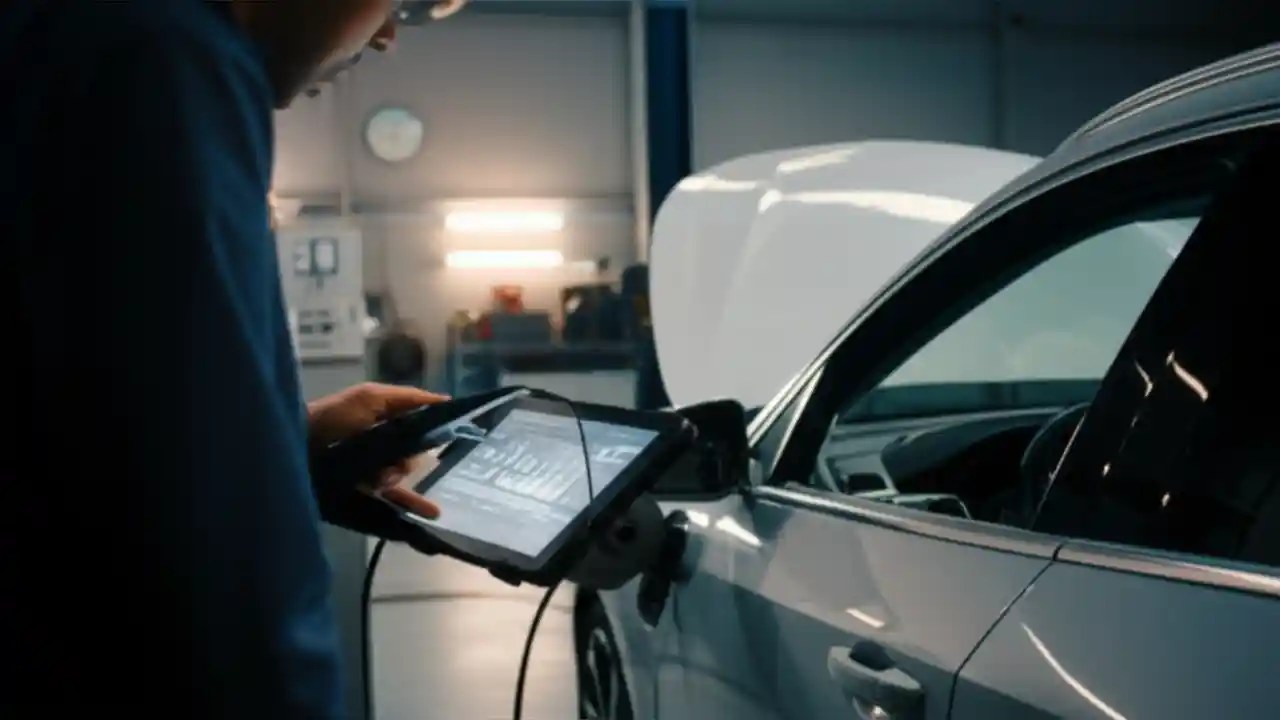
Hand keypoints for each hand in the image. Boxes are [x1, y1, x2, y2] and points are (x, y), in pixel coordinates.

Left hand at [308, 382, 448, 519]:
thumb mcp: (370, 398)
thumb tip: (446, 401)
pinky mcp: (368, 488)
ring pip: (404, 472)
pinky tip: (433, 512)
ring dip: (395, 477)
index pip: (422, 419)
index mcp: (386, 415)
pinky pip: (396, 496)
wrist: (296, 453)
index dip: (438, 425)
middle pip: (416, 449)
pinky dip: (413, 504)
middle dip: (408, 457)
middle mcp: (385, 439)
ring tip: (378, 481)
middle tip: (392, 461)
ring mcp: (376, 465)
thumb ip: (408, 399)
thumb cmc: (333, 419)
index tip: (459, 434)